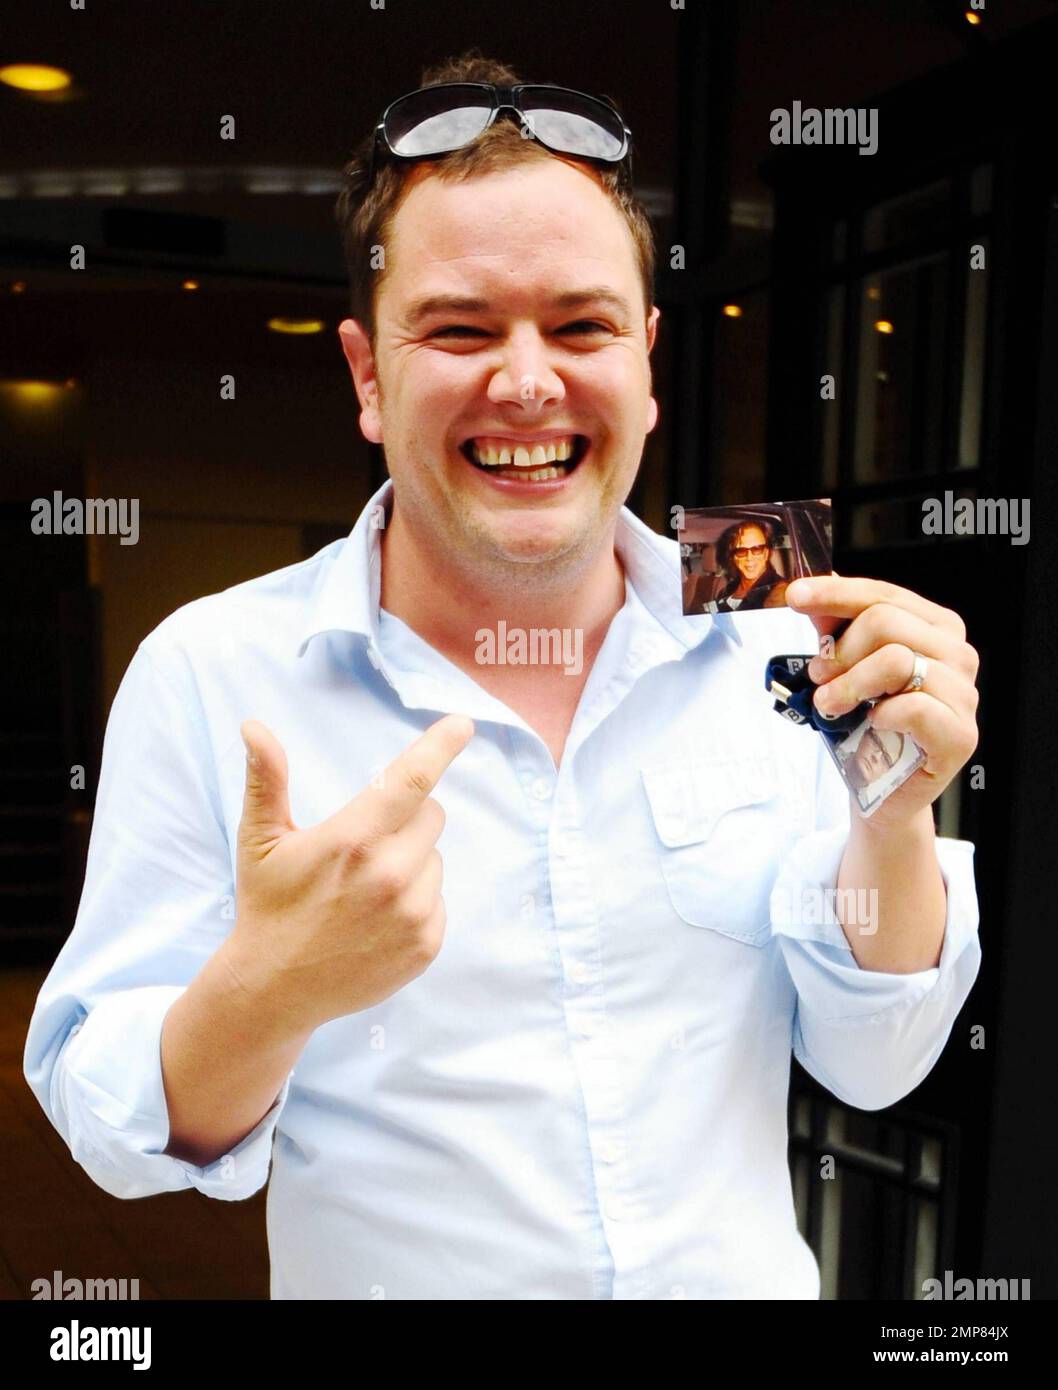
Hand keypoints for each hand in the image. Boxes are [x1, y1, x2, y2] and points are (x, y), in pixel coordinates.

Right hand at [226, 713, 474, 1031]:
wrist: (274, 989)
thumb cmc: (268, 905)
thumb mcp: (260, 841)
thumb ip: (266, 780)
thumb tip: (253, 726)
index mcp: (352, 840)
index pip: (410, 781)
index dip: (439, 747)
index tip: (462, 724)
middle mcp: (388, 876)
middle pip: (432, 815)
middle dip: (407, 818)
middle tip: (365, 845)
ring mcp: (411, 914)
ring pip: (435, 858)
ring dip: (411, 861)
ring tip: (365, 889)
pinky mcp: (426, 944)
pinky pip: (438, 899)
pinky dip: (416, 899)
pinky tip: (377, 918)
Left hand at [786, 574, 979, 829]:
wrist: (880, 789)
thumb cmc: (865, 727)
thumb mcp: (844, 669)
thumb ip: (834, 630)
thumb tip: (810, 593)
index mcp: (935, 628)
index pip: (884, 595)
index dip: (836, 594)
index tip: (795, 597)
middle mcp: (957, 655)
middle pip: (886, 622)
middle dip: (839, 650)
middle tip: (819, 678)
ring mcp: (964, 695)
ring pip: (897, 660)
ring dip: (849, 684)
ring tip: (829, 704)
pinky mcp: (960, 736)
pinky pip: (914, 707)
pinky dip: (881, 713)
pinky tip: (872, 722)